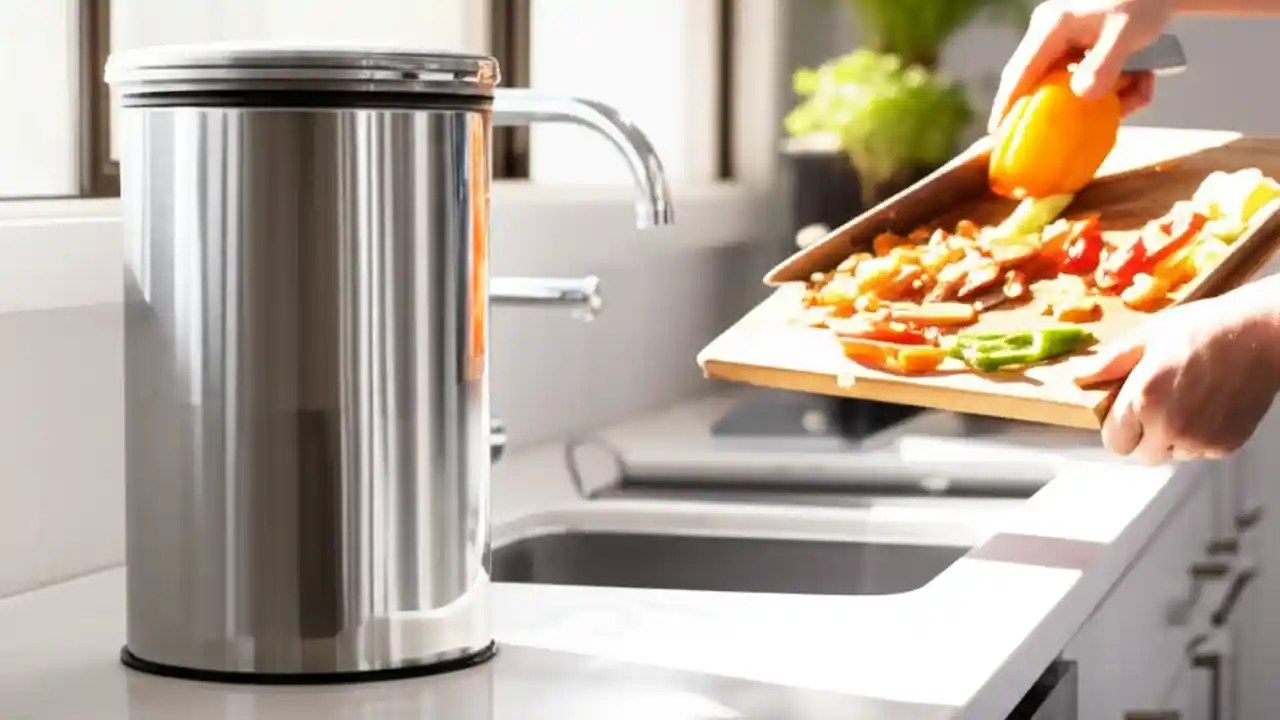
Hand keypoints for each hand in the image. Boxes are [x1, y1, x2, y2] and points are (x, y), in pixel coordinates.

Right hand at [988, 0, 1176, 132]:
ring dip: (1101, 94)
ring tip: (1138, 89)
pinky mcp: (1080, 42)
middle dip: (1053, 106)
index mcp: (1053, 26)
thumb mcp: (1127, 33)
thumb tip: (1083, 95)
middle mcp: (1050, 31)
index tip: (997, 132)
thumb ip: (1105, 65)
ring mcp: (1063, 37)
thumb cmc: (1145, 1)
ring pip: (1066, 80)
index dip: (1007, 104)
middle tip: (1052, 136)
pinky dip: (1114, 84)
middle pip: (1036, 79)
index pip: (1020, 72)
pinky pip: (1084, 73)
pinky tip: (1143, 78)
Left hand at [1074, 286, 1279, 464]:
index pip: (1114, 442)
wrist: (1261, 334)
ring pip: (1170, 455)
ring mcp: (1200, 440)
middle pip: (1141, 455)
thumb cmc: (1203, 329)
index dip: (1117, 426)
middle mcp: (1170, 427)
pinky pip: (1198, 451)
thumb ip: (1110, 363)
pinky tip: (1205, 407)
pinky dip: (1197, 437)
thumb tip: (1081, 378)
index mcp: (1144, 400)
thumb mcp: (1146, 336)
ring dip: (1169, 438)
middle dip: (1141, 436)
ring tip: (1183, 402)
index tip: (1126, 411)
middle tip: (1155, 406)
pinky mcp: (1225, 445)